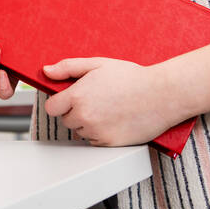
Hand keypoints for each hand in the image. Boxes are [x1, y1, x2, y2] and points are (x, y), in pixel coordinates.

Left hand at [43, 57, 174, 145]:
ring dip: (88, 124)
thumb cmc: (132, 78)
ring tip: (109, 109)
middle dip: (75, 111)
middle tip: (97, 101)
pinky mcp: (110, 143)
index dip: (60, 102)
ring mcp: (97, 132)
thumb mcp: (97, 64)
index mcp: (77, 97)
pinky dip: (101, 134)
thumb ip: (68, 67)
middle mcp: (84, 117)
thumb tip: (46, 71)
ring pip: (80, 131)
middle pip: (66, 120)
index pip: (51, 107)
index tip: (69, 99)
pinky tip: (115, 120)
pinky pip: (95, 141)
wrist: (163, 95)